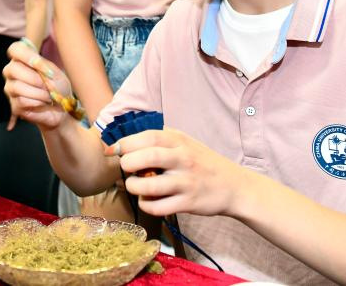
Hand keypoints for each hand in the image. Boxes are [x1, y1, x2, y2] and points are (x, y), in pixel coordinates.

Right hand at [3, 41, 69, 130]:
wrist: (62, 109)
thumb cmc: (58, 87)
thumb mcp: (57, 74)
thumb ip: (47, 68)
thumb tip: (40, 69)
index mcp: (23, 60)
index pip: (15, 49)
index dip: (27, 55)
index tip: (40, 63)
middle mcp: (13, 72)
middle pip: (12, 68)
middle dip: (33, 78)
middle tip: (47, 84)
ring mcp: (11, 89)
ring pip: (17, 86)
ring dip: (38, 92)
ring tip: (49, 96)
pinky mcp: (14, 105)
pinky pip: (21, 100)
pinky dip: (37, 102)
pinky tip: (44, 102)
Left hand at [113, 128, 248, 218]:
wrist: (234, 186)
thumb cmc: (203, 163)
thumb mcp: (186, 142)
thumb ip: (161, 139)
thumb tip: (127, 138)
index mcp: (179, 141)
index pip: (147, 137)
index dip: (125, 143)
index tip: (112, 150)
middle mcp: (183, 159)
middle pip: (147, 157)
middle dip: (128, 163)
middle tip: (126, 168)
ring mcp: (186, 182)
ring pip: (149, 186)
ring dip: (134, 187)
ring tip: (134, 186)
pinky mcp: (188, 203)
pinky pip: (158, 207)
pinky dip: (146, 205)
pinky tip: (146, 200)